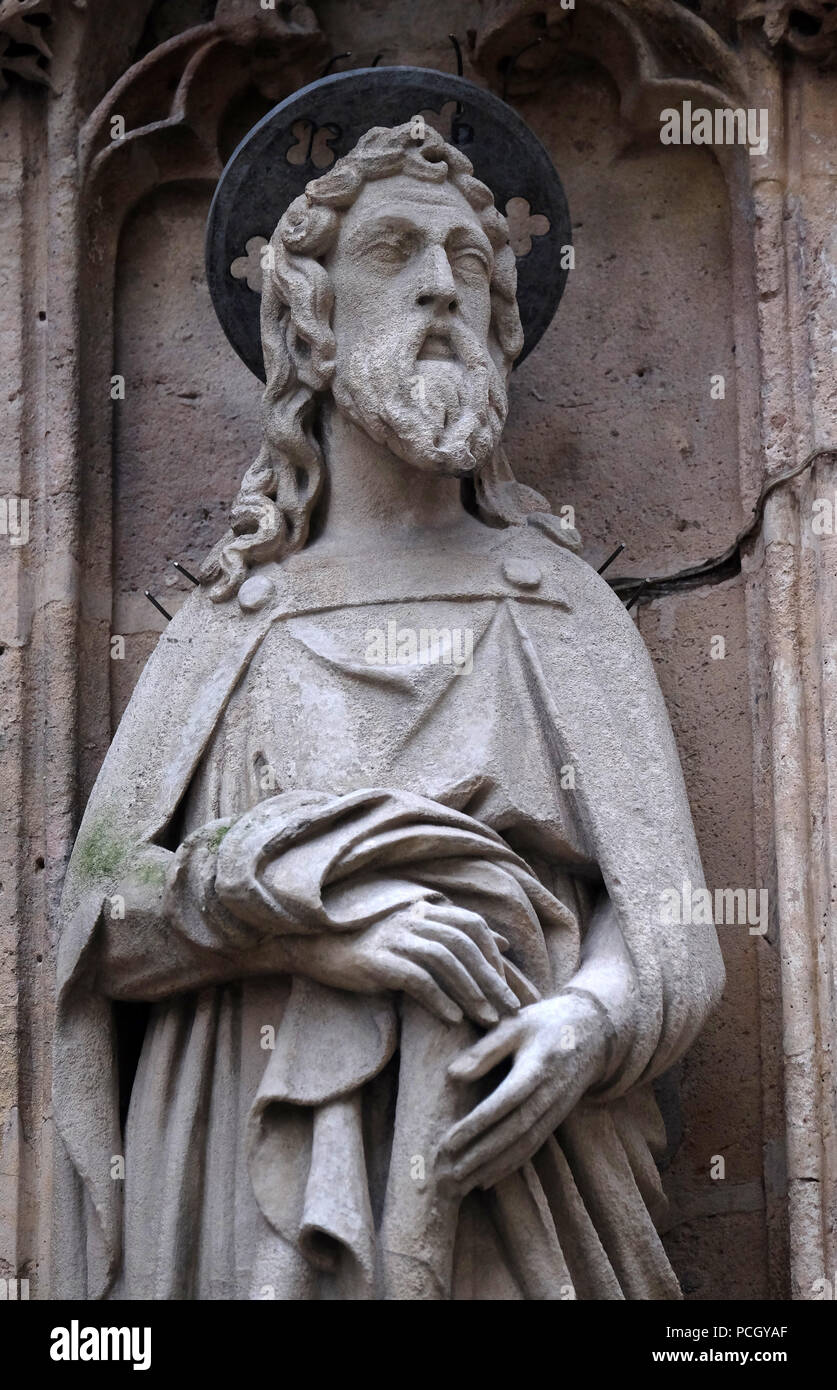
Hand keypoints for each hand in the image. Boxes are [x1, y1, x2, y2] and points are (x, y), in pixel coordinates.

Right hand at [288, 901, 519, 1027]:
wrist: (318, 947)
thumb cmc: (374, 946)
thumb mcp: (419, 937)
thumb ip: (458, 937)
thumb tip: (503, 942)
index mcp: (426, 911)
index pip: (472, 926)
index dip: (495, 957)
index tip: (511, 988)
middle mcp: (413, 918)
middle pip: (464, 944)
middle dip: (492, 979)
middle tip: (511, 1010)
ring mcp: (395, 936)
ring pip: (444, 959)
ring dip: (470, 991)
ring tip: (487, 1019)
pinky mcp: (377, 959)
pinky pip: (415, 977)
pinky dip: (438, 998)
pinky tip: (452, 1018)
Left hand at [437, 991, 610, 1192]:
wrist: (594, 1032)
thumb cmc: (546, 1024)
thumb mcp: (515, 1024)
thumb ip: (485, 1050)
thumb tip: (452, 1075)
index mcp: (537, 1067)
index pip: (505, 1102)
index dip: (478, 1124)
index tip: (449, 1142)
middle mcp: (550, 1094)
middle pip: (514, 1131)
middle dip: (481, 1154)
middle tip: (450, 1173)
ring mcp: (556, 1110)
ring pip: (523, 1145)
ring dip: (493, 1167)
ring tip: (463, 1182)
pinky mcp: (556, 1118)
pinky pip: (532, 1146)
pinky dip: (509, 1165)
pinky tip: (487, 1178)